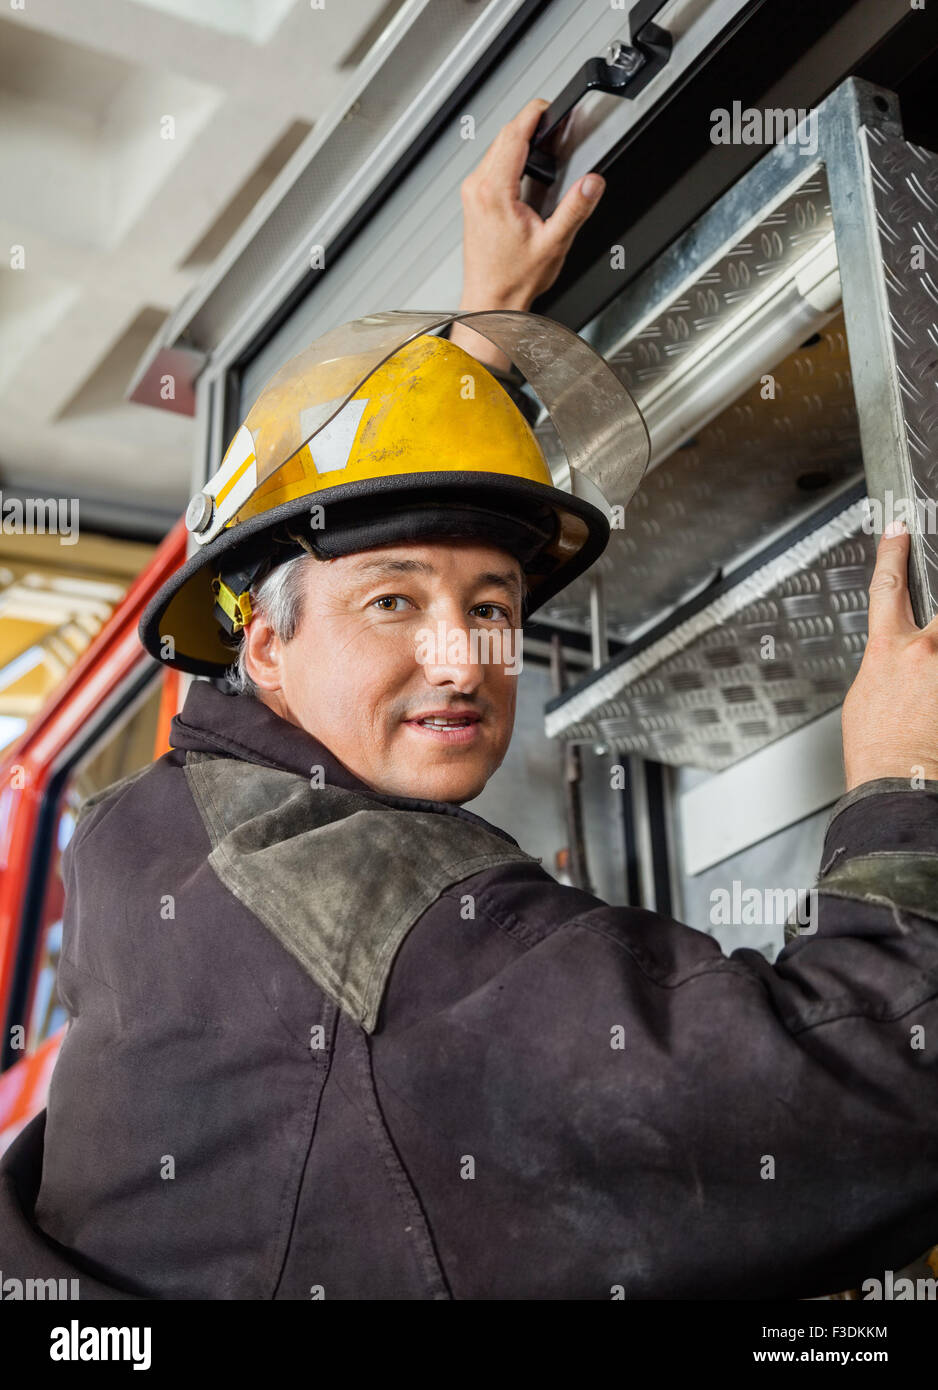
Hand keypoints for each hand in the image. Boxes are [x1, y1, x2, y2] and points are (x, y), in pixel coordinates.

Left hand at [449, 98, 605, 372]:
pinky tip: (528, 166)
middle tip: (555, 126)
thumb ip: (575, 210)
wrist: (490, 301)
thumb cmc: (512, 280)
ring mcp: (472, 193)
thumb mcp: (553, 244)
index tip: (549, 107)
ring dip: (520, 141)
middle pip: (504, 137)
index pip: (513, 135)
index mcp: (494, 192)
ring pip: (496, 149)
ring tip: (545, 144)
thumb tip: (592, 184)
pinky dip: (511, 158)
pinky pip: (492, 164)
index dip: (534, 114)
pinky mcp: (473, 200)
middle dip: (530, 126)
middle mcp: (477, 188)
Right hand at [842, 521, 937, 789]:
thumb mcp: (866, 697)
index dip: (892, 551)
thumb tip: (900, 660)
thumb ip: (888, 666)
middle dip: (936, 609)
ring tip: (931, 673)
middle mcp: (927, 651)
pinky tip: (935, 700)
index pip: (888, 584)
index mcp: (888, 650)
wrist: (901, 786)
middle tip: (929, 630)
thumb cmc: (879, 753)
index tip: (900, 529)